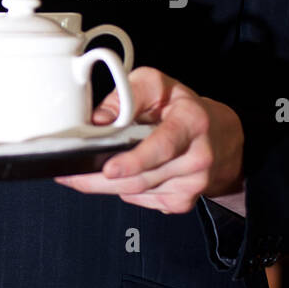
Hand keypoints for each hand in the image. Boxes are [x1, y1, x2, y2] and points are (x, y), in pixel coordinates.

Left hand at [54, 67, 242, 213]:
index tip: (110, 168)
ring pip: (136, 193)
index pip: (163, 146)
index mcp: (192, 122)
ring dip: (106, 184)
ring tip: (87, 171)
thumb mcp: (156, 84)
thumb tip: (99, 120)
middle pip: (142, 178)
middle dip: (100, 179)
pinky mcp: (182, 203)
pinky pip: (140, 202)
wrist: (217, 136)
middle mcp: (196, 156)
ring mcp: (191, 184)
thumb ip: (126, 94)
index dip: (135, 160)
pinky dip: (124, 189)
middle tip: (71, 174)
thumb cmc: (181, 108)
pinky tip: (124, 174)